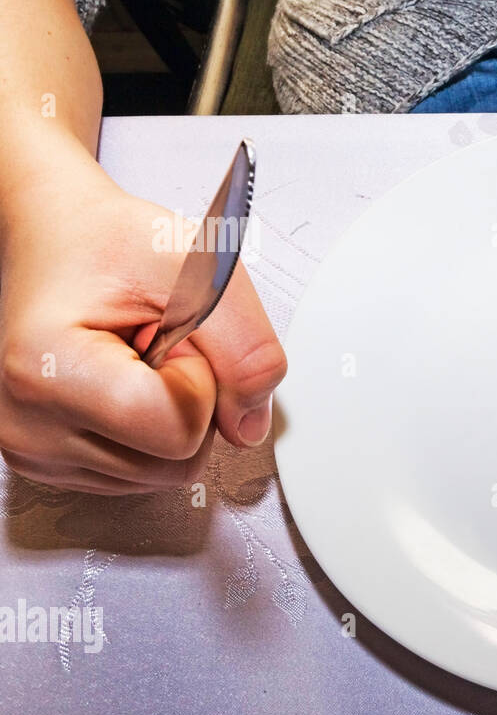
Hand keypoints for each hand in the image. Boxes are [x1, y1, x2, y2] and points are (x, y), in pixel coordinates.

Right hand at [0, 157, 286, 493]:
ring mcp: (36, 452)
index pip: (178, 432)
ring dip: (176, 415)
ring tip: (139, 358)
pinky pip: (144, 473)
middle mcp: (27, 426)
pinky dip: (153, 431)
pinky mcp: (51, 464)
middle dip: (192, 400)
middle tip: (157, 342)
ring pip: (166, 474)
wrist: (56, 239)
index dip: (200, 381)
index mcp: (45, 370)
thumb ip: (245, 347)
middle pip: (177, 463)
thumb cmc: (110, 243)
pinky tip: (126, 383)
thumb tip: (249, 427)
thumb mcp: (197, 267)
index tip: (169, 333)